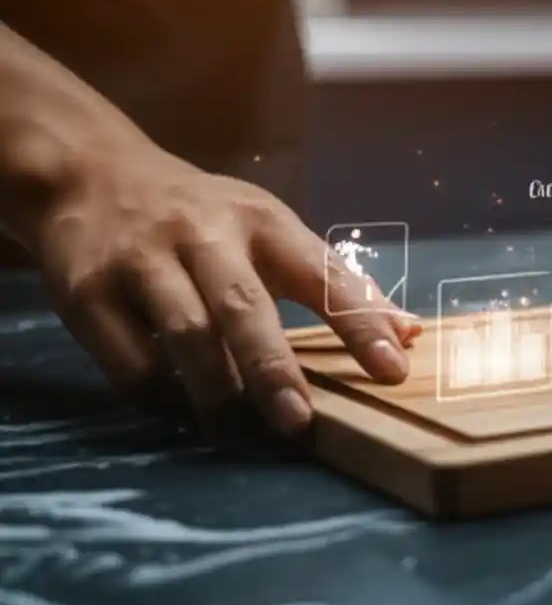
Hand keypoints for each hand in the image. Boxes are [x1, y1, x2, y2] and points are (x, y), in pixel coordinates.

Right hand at [21, 133, 420, 436]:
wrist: (88, 175)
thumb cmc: (204, 218)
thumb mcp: (273, 233)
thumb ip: (338, 286)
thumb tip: (411, 334)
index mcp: (263, 221)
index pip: (323, 272)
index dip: (360, 321)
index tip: (394, 368)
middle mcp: (204, 235)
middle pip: (244, 306)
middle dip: (274, 368)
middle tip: (297, 423)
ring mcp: (142, 261)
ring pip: (185, 334)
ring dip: (216, 390)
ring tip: (238, 430)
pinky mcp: (87, 291)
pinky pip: (129, 360)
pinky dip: (160, 393)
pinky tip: (182, 412)